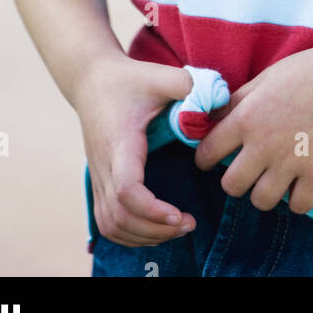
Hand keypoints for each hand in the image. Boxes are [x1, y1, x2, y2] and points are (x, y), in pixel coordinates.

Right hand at [75, 53, 195, 246]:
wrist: (91, 80)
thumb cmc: (128, 80)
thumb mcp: (159, 76)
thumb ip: (189, 86)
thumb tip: (221, 100)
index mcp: (120, 143)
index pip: (126, 189)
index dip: (151, 209)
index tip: (178, 214)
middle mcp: (104, 165)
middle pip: (119, 217)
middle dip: (154, 230)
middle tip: (189, 224)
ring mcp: (98, 176)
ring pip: (111, 225)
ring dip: (143, 236)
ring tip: (176, 229)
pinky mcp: (98, 182)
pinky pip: (106, 222)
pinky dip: (129, 234)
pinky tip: (155, 229)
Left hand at [192, 42, 312, 214]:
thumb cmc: (310, 70)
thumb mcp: (265, 78)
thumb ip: (237, 101)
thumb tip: (211, 119)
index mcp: (246, 117)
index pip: (207, 153)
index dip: (206, 158)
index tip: (213, 159)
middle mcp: (264, 144)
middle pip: (231, 186)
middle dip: (236, 180)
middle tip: (249, 170)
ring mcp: (292, 162)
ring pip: (261, 201)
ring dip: (266, 192)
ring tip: (276, 178)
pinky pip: (299, 206)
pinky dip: (298, 200)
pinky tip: (301, 184)